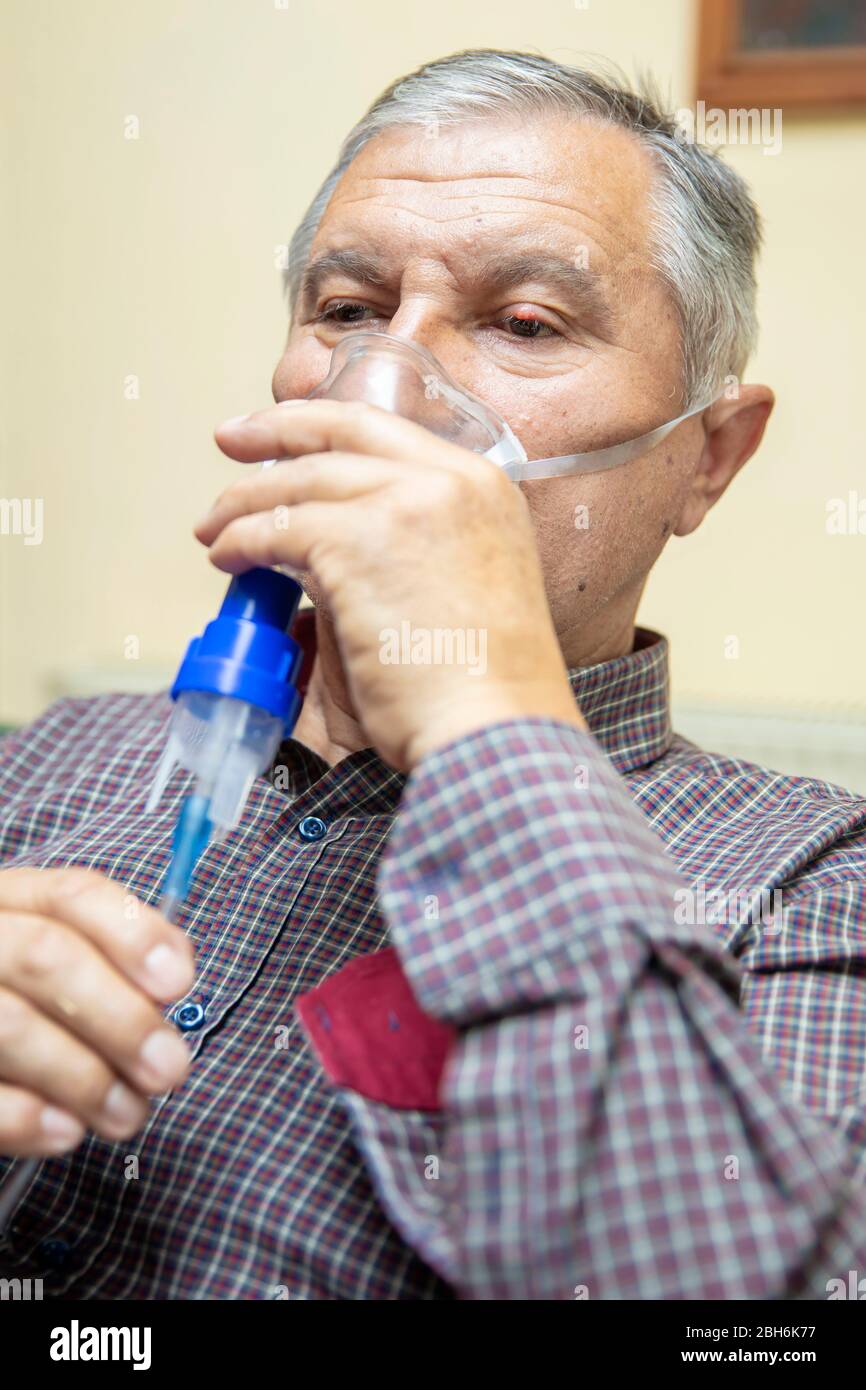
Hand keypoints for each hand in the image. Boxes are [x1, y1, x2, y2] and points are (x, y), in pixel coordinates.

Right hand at [0, 869, 193, 1157]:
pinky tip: (68, 1132)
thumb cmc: (20, 1004)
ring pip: (10, 1024)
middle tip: (170, 1069)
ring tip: (129, 1114)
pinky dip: (25, 1116)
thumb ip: (108, 966)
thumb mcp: (57, 968)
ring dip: (84, 1077)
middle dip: (120, 1016)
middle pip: (45, 955)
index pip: (72, 894)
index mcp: (7, 902)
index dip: (132, 934)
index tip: (179, 982)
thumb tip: (171, 984)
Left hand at [198, 400, 584, 770]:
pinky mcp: (358, 542)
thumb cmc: (483, 687)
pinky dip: (242, 541)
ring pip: (301, 481)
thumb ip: (416, 547)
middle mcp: (449, 481)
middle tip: (228, 442)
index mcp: (483, 487)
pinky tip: (228, 559)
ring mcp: (405, 504)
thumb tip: (335, 543)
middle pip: (339, 435)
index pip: (387, 430)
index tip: (279, 429)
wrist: (494, 726)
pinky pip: (278, 528)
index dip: (322, 423)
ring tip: (214, 530)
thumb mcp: (468, 585)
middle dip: (272, 433)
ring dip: (244, 503)